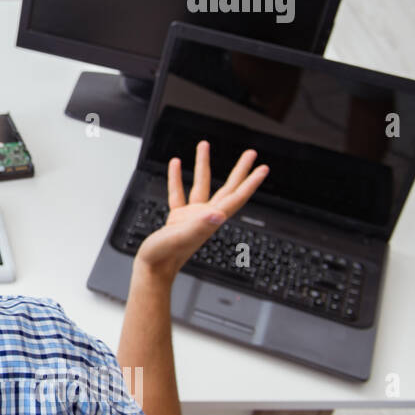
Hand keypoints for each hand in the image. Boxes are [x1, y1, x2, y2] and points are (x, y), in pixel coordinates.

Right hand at [134, 141, 268, 283]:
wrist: (152, 268)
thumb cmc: (165, 256)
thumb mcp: (182, 238)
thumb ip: (199, 226)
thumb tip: (217, 215)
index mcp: (210, 219)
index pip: (236, 197)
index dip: (250, 182)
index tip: (262, 168)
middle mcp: (205, 216)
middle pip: (228, 188)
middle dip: (239, 170)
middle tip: (250, 154)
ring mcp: (191, 216)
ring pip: (201, 185)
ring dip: (203, 165)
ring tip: (203, 146)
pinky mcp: (177, 218)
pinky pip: (179, 193)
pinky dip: (177, 178)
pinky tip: (176, 165)